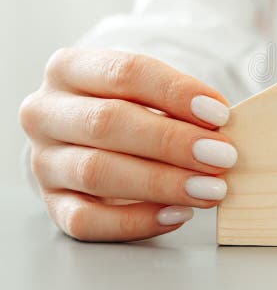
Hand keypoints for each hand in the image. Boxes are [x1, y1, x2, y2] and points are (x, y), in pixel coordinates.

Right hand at [19, 48, 236, 241]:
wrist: (98, 136)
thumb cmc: (135, 106)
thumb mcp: (150, 89)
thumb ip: (179, 101)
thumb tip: (221, 125)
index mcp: (69, 68)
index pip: (125, 73)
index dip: (176, 93)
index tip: (220, 114)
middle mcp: (45, 112)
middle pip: (107, 122)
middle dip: (172, 142)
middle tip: (221, 156)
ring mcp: (43, 161)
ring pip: (96, 172)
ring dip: (161, 183)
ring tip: (210, 189)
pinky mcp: (52, 203)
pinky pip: (87, 220)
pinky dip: (137, 221)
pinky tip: (178, 214)